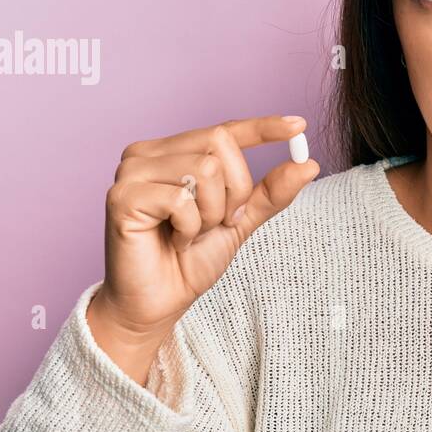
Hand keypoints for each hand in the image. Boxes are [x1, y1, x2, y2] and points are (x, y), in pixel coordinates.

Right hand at [87, 115, 318, 377]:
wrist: (157, 304)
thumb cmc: (188, 262)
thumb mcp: (240, 221)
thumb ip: (269, 193)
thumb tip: (309, 164)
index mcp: (171, 152)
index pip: (223, 130)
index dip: (263, 127)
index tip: (299, 126)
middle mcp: (146, 154)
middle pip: (219, 143)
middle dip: (236, 190)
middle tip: (221, 222)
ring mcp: (131, 173)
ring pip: (205, 170)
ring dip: (212, 212)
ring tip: (190, 234)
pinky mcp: (121, 197)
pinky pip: (181, 200)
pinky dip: (191, 228)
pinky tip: (175, 241)